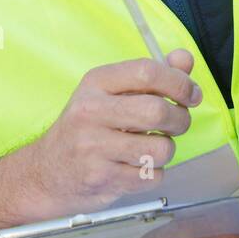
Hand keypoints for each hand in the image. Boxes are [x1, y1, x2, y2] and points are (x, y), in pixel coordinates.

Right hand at [0, 48, 201, 227]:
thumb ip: (152, 76)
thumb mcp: (111, 94)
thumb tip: (184, 59)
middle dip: (179, 120)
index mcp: (96, 83)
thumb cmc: (86, 129)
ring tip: (150, 148)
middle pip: (156, 111)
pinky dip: (153, 173)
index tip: (191, 94)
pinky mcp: (100, 178)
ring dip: (166, 150)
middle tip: (176, 124)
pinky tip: (135, 167)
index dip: (179, 82)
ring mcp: (93, 147)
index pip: (147, 72)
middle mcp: (91, 111)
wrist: (47, 172)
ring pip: (160, 148)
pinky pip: (151, 176)